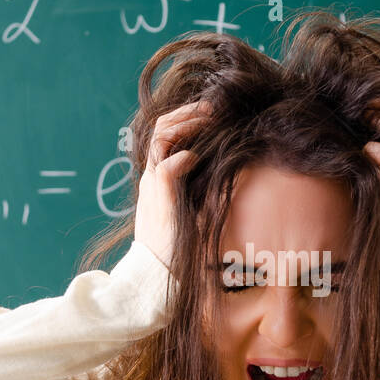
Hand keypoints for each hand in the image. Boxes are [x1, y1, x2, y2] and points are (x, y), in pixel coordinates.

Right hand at [134, 100, 208, 267]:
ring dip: (185, 125)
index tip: (211, 113)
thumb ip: (200, 191)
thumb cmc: (178, 246)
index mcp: (157, 177)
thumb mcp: (192, 211)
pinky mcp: (159, 199)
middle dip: (186, 112)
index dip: (185, 117)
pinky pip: (165, 168)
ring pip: (160, 139)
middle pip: (160, 128)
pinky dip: (181, 157)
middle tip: (212, 107)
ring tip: (207, 120)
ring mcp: (152, 186)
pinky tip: (197, 156)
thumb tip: (227, 175)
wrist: (157, 272)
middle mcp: (151, 176)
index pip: (164, 134)